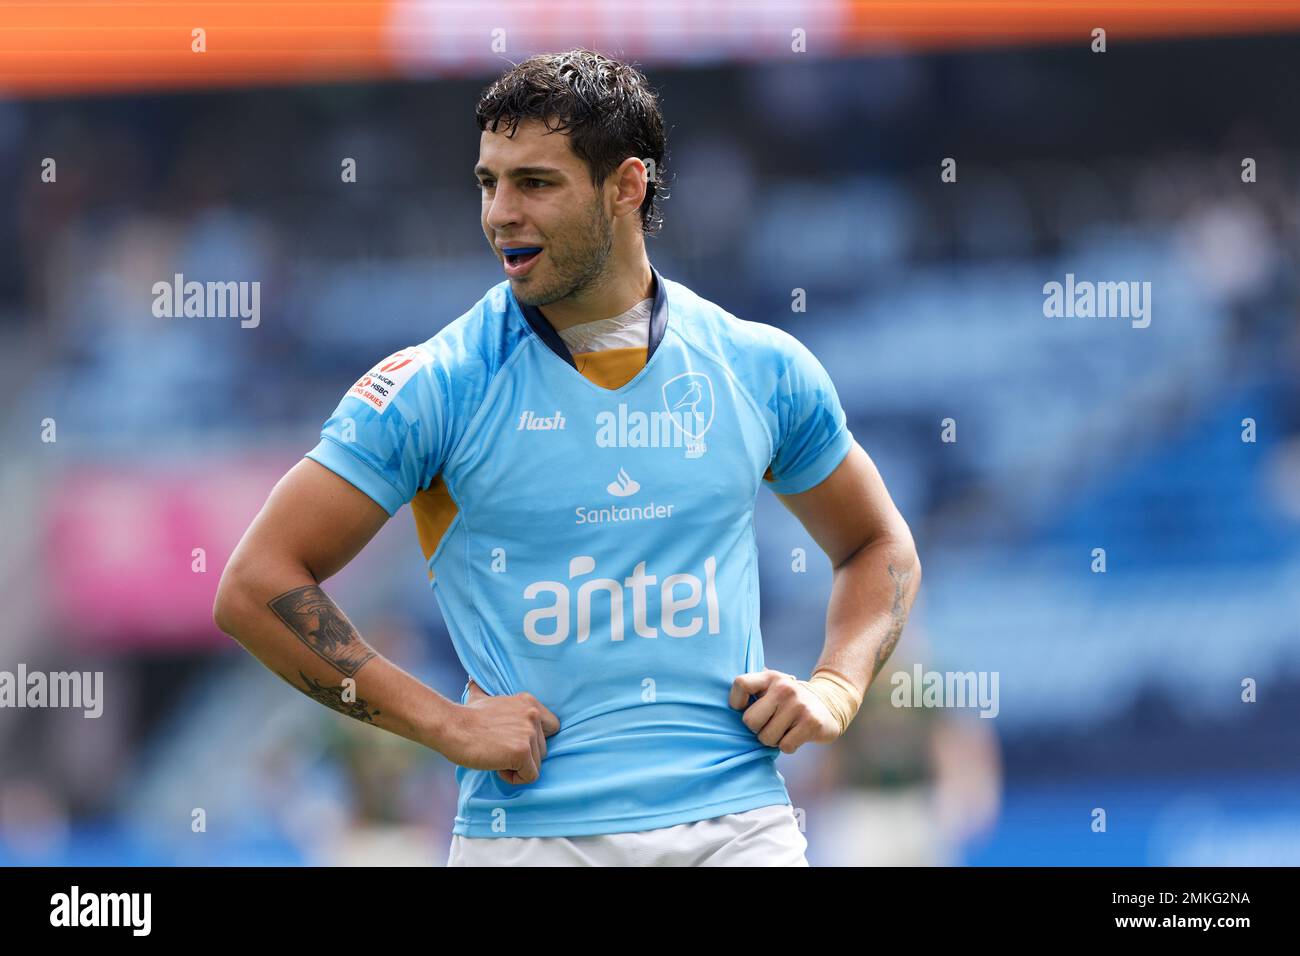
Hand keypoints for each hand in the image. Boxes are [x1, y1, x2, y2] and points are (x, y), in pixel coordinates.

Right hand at [442, 678, 560, 784]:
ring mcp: (529, 733)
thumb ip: (489, 693)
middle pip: (543, 749)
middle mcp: (533, 715)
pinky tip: (497, 766)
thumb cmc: (464, 717)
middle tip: (498, 750)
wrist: (451, 727)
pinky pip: (530, 776)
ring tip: (496, 756)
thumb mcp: (483, 697)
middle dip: (523, 756)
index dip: (535, 740)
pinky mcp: (522, 752)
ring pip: (537, 764)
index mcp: (529, 702)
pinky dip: (514, 778)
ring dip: (517, 767)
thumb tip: (472, 680)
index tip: (513, 741)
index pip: (552, 727)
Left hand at [729, 669, 840, 752]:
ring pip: (766, 738)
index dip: (736, 702)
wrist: (829, 704)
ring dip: (773, 740)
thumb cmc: (789, 700)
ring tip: (784, 729)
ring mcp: (798, 705)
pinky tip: (796, 735)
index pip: (740, 684)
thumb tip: (719, 695)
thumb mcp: (773, 685)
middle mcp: (784, 688)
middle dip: (757, 729)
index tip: (744, 709)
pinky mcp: (811, 722)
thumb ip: (753, 687)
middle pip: (750, 721)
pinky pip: (785, 746)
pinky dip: (788, 746)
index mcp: (770, 677)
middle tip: (769, 724)